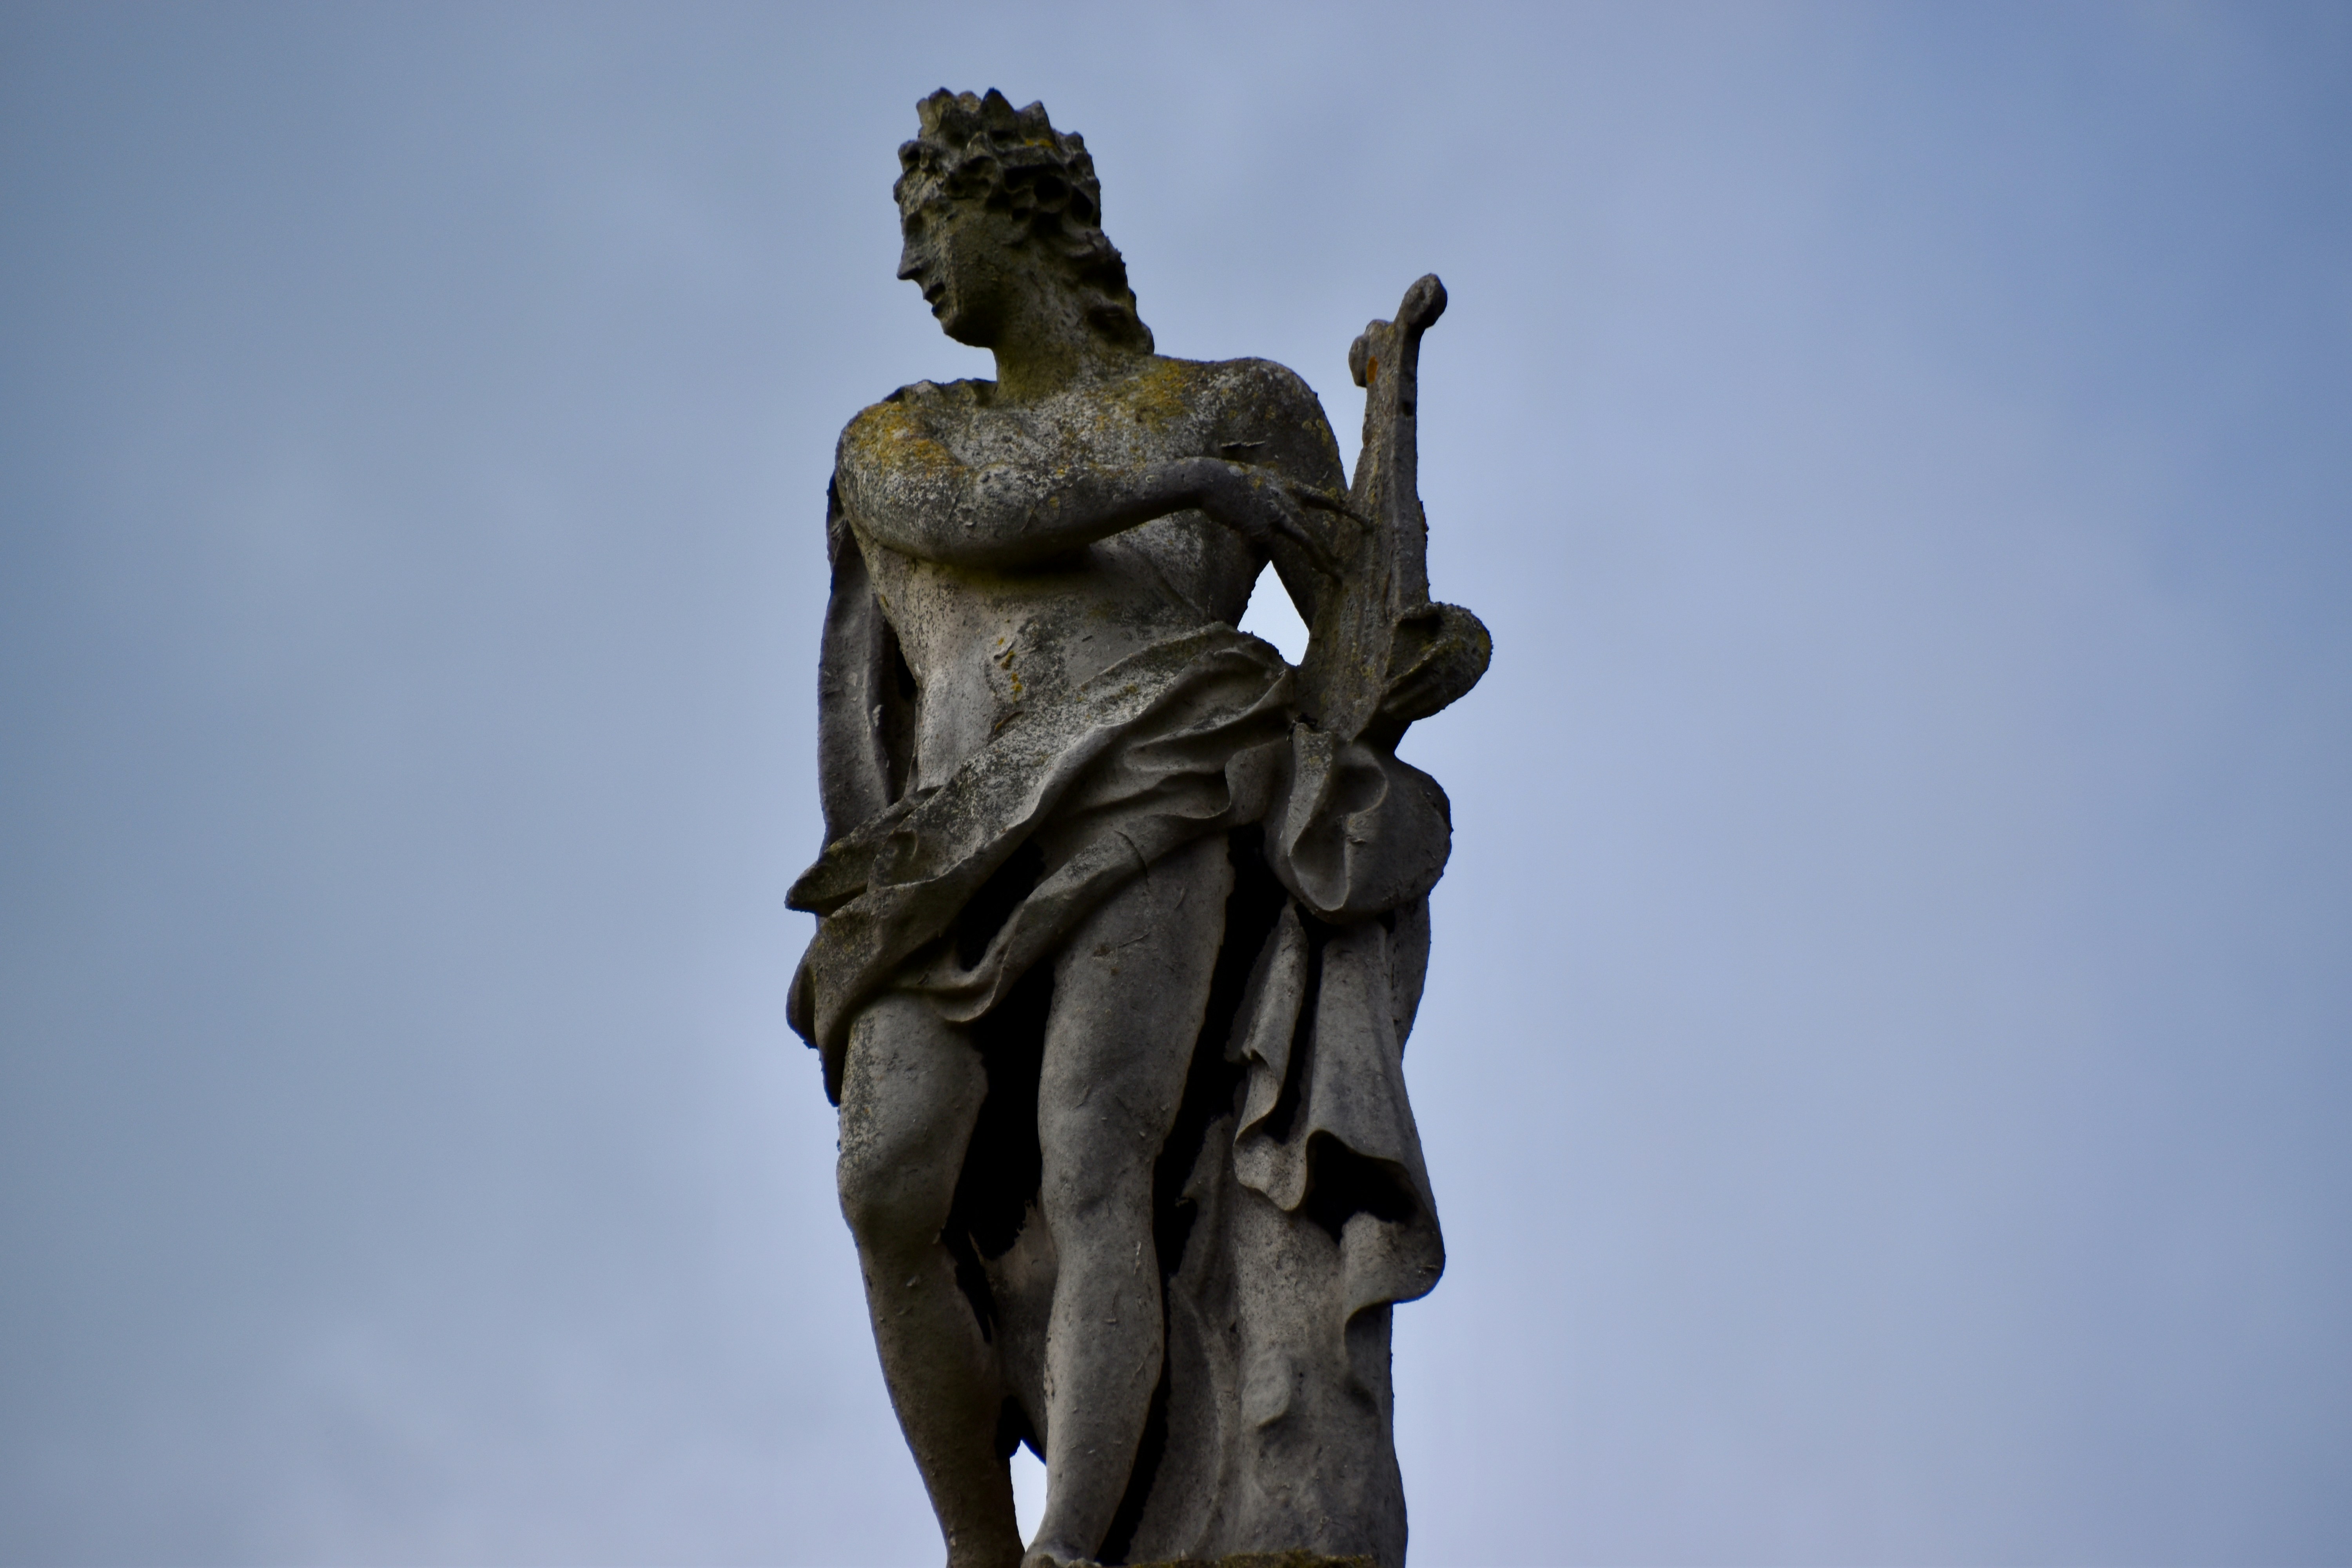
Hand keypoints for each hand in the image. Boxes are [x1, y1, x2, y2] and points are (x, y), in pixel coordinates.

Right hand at [1186, 459, 1347, 573]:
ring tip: (1335, 576)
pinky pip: (1278, 547)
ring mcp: (1277, 513)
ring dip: (1322, 559)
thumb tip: (1282, 518)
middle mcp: (1289, 499)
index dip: (1347, 511)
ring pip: (1307, 539)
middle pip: (1318, 526)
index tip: (1366, 522)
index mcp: (1290, 486)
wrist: (1210, 479)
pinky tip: (1291, 563)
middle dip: (1335, 548)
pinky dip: (1284, 557)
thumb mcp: (1261, 483)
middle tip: (1351, 566)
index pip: (1325, 499)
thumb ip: (1276, 497)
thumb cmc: (1231, 483)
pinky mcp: (1262, 527)